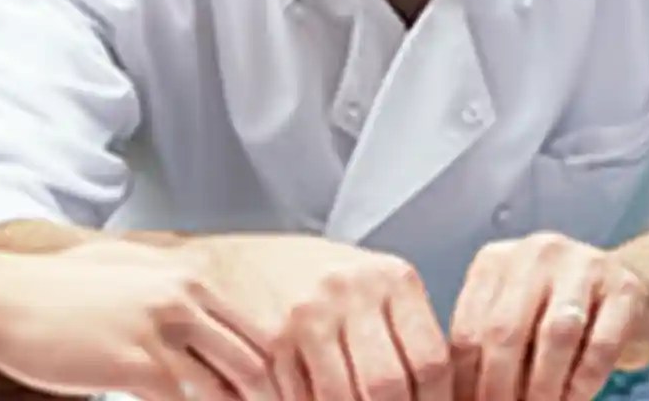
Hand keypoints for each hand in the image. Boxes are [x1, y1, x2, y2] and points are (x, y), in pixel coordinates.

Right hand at [0, 246, 274, 400]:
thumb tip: (198, 308)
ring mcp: (161, 330)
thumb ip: (170, 285)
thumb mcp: (127, 269)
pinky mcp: (136, 363)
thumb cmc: (60, 290)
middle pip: (255, 361)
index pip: (257, 329)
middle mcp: (184, 297)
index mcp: (189, 278)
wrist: (5, 300)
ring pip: (228, 389)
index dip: (276, 373)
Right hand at [181, 234, 451, 400]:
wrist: (217, 261)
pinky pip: (300, 395)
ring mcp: (311, 310)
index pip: (431, 361)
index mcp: (391, 276)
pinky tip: (304, 397)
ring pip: (343, 397)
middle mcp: (354, 288)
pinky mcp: (272, 335)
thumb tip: (430, 387)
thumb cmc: (292, 275)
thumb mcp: (356, 282)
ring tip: (331, 399)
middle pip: (389, 386)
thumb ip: (392, 325)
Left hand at [449, 233, 648, 400]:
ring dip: (543, 387)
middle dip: (499, 385)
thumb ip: (487, 343)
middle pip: (506, 329)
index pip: (470, 325)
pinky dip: (583, 382)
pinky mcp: (626, 288)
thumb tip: (464, 393)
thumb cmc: (557, 312)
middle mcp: (536, 253)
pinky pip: (600, 345)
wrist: (631, 294)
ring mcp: (584, 265)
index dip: (466, 377)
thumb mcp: (515, 315)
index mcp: (496, 260)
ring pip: (554, 335)